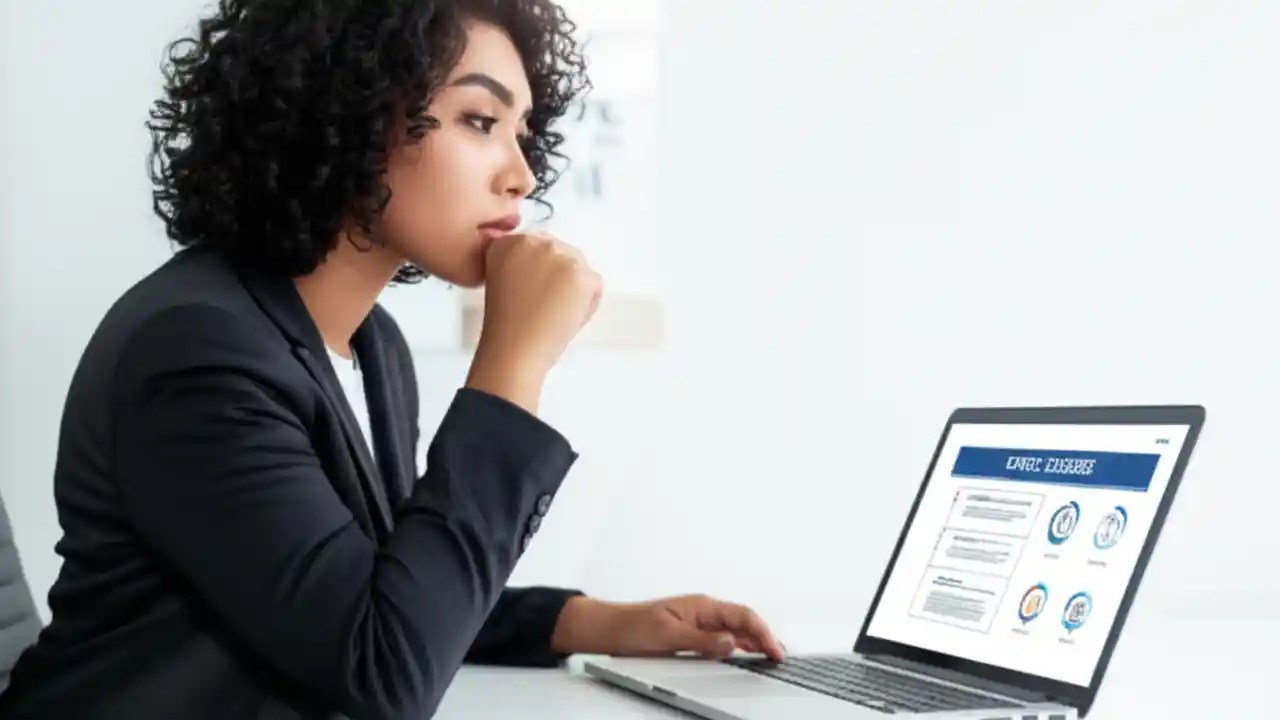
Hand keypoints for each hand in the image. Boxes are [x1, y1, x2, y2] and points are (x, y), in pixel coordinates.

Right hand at [465, 233, 602, 413]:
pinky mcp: (582, 276)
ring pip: (579, 268)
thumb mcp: (499, 281)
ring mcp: (561, 257)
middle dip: (559, 277)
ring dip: (573, 289)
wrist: (513, 350)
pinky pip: (594, 285)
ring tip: (555, 312)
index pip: (538, 245)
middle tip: (548, 304)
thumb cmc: (505, 326)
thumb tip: (542, 265)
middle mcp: (536, 242)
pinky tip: (567, 317)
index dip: (540, 271)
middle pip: (562, 253)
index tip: (534, 290)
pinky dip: (587, 303)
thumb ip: (518, 264)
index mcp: (510, 242)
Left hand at [550, 595, 785, 661]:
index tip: (775, 650)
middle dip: (764, 637)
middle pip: (743, 622)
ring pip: (734, 630)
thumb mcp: (669, 636)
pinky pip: (722, 639)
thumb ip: (702, 641)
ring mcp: (698, 622)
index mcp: (702, 606)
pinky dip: (738, 646)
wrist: (610, 630)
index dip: (763, 633)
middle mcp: (703, 611)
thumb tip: (731, 644)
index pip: (742, 616)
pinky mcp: (691, 634)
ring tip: (769, 656)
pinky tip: (744, 655)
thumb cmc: (633, 627)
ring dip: (753, 642)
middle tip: (779, 656)